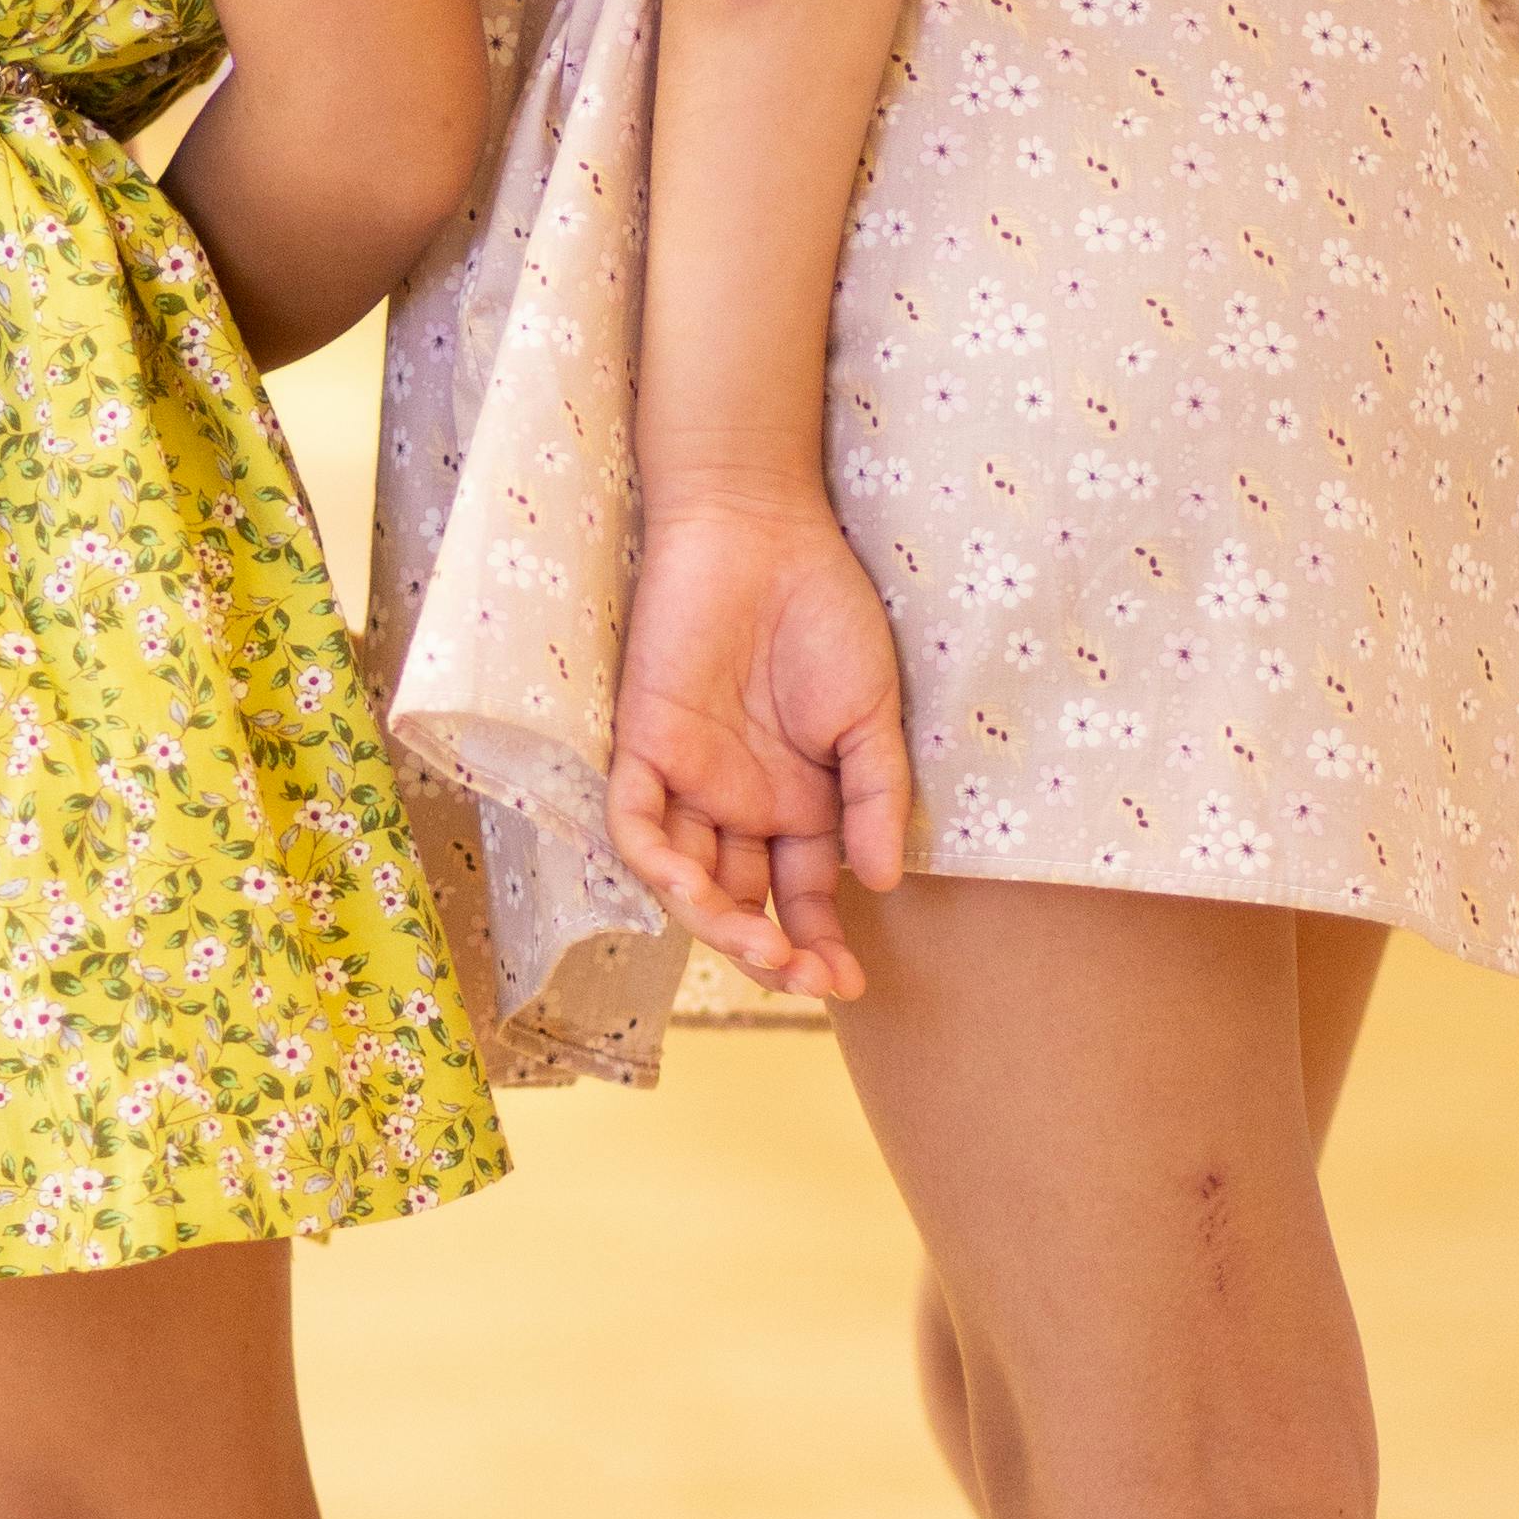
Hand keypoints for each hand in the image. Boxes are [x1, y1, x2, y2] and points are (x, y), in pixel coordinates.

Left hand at [605, 490, 911, 1002]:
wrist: (765, 532)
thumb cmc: (825, 614)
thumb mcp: (871, 715)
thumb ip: (874, 797)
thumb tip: (882, 883)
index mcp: (800, 806)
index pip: (802, 900)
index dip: (823, 947)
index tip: (850, 986)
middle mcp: (741, 806)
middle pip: (743, 904)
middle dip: (773, 952)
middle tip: (808, 979)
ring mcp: (691, 780)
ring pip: (688, 879)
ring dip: (720, 925)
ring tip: (763, 950)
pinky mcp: (646, 745)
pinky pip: (636, 823)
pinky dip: (658, 864)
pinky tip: (694, 893)